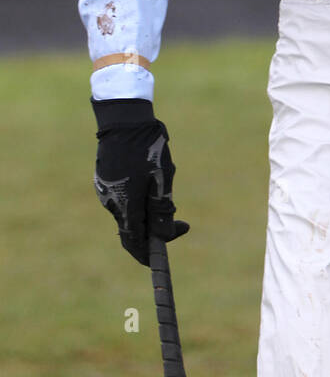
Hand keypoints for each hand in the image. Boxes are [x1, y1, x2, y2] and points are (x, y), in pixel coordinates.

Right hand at [92, 98, 189, 264]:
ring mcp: (105, 190)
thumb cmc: (148, 147)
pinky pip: (122, 197)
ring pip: (128, 212)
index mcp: (126, 205)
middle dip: (154, 230)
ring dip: (146, 211)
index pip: (134, 242)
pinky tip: (149, 176)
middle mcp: (111, 202)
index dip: (147, 254)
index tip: (161, 258)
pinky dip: (137, 199)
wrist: (124, 118)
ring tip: (164, 181)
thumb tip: (165, 237)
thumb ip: (162, 209)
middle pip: (132, 228)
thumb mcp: (162, 178)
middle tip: (178, 222)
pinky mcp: (104, 179)